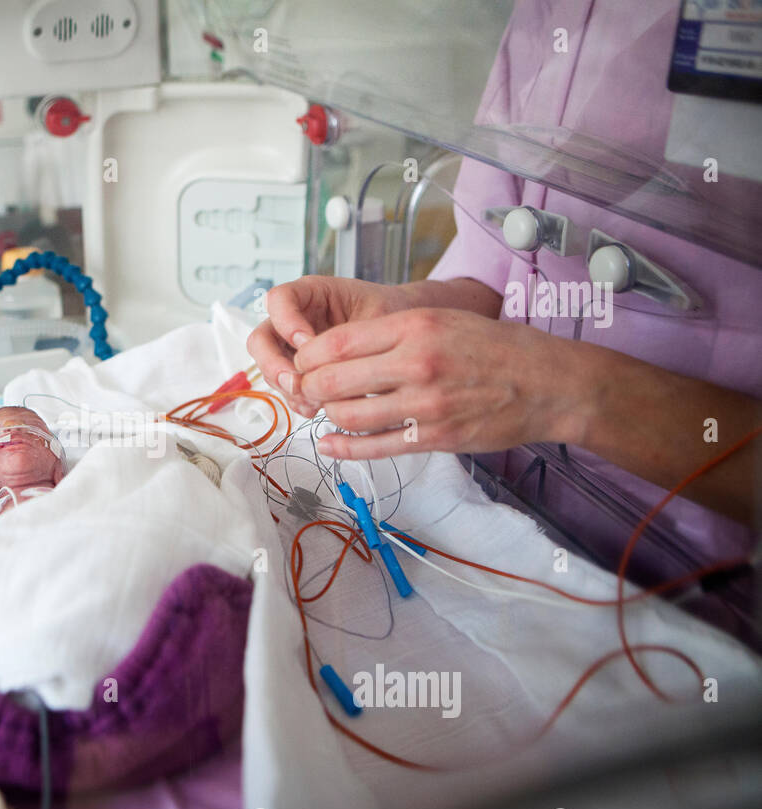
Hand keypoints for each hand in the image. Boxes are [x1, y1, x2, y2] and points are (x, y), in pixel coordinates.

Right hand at [247, 276, 414, 417]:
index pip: (279, 300)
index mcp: (310, 293)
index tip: (307, 343)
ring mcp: (291, 347)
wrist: (400, 333)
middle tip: (297, 382)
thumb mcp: (374, 316)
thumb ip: (350, 338)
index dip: (286, 322)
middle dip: (274, 364)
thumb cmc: (388, 313)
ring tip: (314, 400)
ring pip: (268, 368)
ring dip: (286, 387)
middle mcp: (293, 319)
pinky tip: (316, 407)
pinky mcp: (298, 370)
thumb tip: (329, 367)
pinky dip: (296, 399)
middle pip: (261, 339)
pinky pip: (284, 387)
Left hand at [295, 308, 583, 458]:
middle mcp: (417, 363)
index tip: (302, 361)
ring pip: (349, 416)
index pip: (335, 343)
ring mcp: (426, 404)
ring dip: (328, 416)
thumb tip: (334, 348)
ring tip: (327, 411)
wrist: (548, 383)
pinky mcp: (434, 438)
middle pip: (333, 380)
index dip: (307, 356)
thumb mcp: (441, 319)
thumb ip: (390, 332)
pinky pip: (374, 447)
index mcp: (415, 327)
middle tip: (308, 389)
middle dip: (310, 387)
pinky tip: (330, 443)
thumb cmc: (494, 347)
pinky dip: (343, 448)